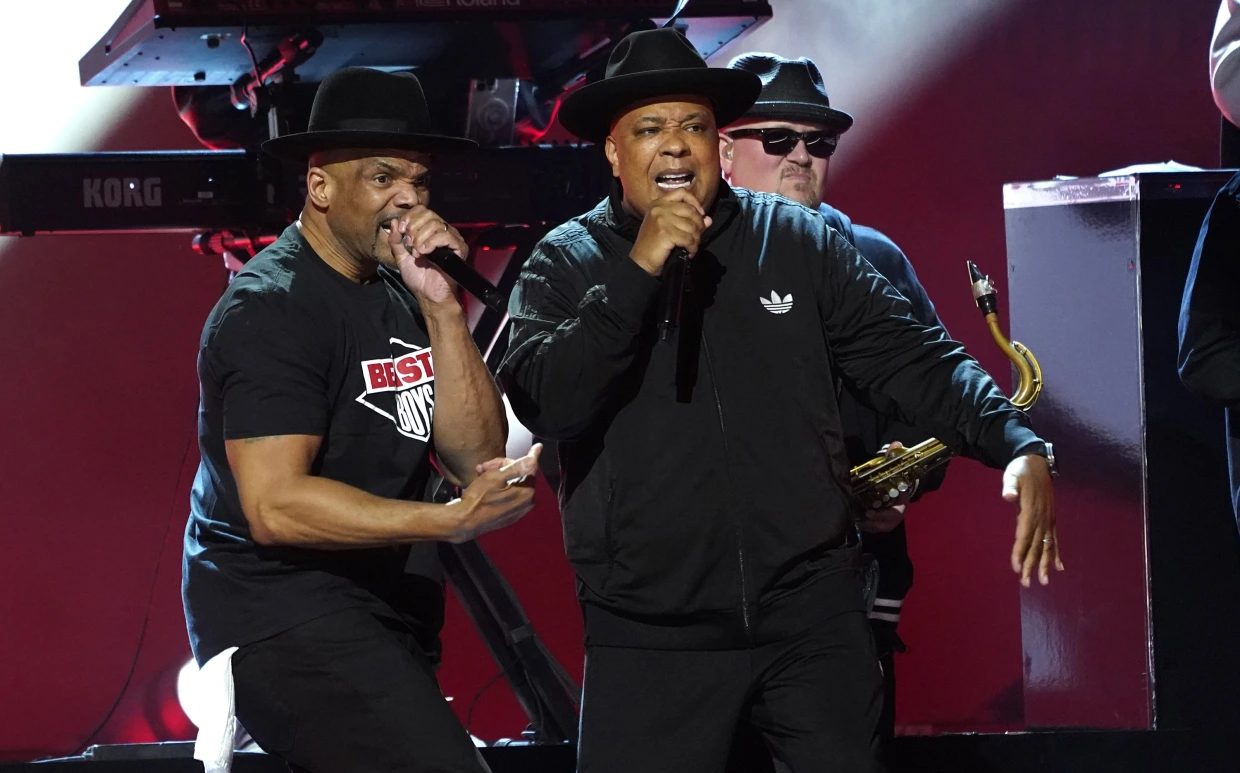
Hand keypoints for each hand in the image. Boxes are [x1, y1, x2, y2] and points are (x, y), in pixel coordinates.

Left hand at [386, 205, 467, 305]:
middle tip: (409, 245)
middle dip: (414, 229)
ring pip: (435, 224)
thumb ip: (396, 240)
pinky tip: (425, 253)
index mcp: (429, 230)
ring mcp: (452, 238)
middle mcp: (442, 231)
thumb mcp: (401, 256)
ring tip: (417, 252)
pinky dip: (431, 242)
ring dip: (421, 238)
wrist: (429, 294)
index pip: (421, 210)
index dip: (409, 217)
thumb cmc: (418, 278)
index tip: (401, 231)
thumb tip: (394, 223)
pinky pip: (445, 236)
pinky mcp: (459, 247)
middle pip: (428, 214)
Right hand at [443, 443, 541, 542]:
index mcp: (528, 492)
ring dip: (498, 475)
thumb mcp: (497, 476)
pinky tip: (485, 485)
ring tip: (481, 474)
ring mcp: (519, 510)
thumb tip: (538, 451)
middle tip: (485, 466)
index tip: (537, 447)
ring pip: (513, 483)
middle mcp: (527, 502)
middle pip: (520, 474)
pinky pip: (510, 494)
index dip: (527, 455)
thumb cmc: (478, 499)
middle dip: (503, 466)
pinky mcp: (510, 514)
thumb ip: (519, 464)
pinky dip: (500, 487)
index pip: (530, 467)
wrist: (465, 521)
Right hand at [629, 189, 711, 274]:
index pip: (682, 193)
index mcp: (658, 203)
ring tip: (692, 246)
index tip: (700, 214)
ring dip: (696, 239)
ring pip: (691, 226)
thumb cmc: (654, 245)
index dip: (695, 202)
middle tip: (697, 237)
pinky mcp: (665, 232)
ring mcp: (661, 219)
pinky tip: (689, 252)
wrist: (641, 261)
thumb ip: (688, 221)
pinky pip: (688, 238)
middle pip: (690, 210)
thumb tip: (708, 220)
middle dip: (699, 225)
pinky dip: (692, 247)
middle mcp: (659, 208)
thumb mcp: (669, 228)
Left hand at [858, 442, 915, 533]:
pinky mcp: (881, 521)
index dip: (887, 514)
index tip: (872, 512)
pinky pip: (875, 528)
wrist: (894, 484)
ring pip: (881, 527)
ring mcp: (889, 518)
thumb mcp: (892, 466)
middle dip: (877, 521)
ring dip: (870, 526)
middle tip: (865, 515)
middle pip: (890, 522)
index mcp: (901, 500)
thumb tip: (896, 443)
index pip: (898, 511)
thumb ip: (893, 456)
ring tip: (858, 521)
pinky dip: (867, 527)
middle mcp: (897, 511)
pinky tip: (857, 523)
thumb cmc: (893, 477)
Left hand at [1002, 453, 1062, 586]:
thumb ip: (1010, 486)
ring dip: (1044, 563)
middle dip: (1031, 564)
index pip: (1024, 534)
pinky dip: (1056, 553)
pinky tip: (1059, 567)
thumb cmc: (1020, 469)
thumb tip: (1008, 495)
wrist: (1035, 461)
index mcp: (1031, 509)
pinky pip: (1054, 539)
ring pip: (1046, 545)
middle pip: (1036, 544)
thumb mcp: (1011, 474)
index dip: (1020, 551)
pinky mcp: (1051, 517)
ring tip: (1043, 581)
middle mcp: (1042, 517)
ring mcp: (1048, 518)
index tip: (1016, 567)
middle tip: (1026, 583)